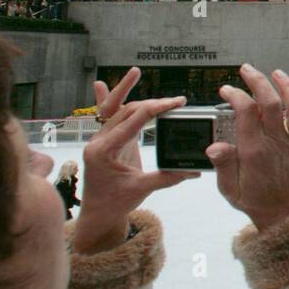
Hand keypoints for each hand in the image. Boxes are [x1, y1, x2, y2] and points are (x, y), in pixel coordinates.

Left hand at [77, 74, 198, 252]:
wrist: (96, 215)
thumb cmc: (114, 204)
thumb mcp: (141, 189)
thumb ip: (166, 177)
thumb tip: (193, 170)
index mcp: (104, 150)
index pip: (134, 120)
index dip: (158, 108)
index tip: (178, 103)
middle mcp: (99, 140)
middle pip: (126, 111)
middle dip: (152, 102)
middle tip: (177, 100)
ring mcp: (101, 140)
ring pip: (118, 110)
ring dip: (131, 95)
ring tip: (135, 73)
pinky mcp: (107, 142)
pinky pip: (108, 117)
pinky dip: (106, 100)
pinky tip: (99, 84)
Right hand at [206, 64, 288, 230]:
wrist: (281, 211)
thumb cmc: (253, 198)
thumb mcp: (229, 188)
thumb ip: (222, 165)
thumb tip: (214, 147)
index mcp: (254, 151)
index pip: (246, 113)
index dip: (236, 96)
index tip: (226, 89)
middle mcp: (276, 142)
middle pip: (272, 104)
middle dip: (258, 82)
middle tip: (246, 70)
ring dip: (288, 87)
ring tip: (276, 73)